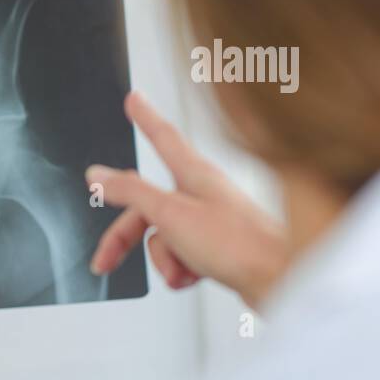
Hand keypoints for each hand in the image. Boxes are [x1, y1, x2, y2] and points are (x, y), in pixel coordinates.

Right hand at [85, 90, 287, 308]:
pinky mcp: (218, 249)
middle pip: (147, 206)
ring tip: (180, 268)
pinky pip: (182, 257)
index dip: (144, 117)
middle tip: (106, 259)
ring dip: (163, 260)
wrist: (280, 280)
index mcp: (193, 175)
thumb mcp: (170, 214)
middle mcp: (201, 194)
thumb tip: (99, 175)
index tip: (134, 100)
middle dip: (126, 238)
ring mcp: (209, 222)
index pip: (162, 137)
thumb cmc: (240, 244)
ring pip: (162, 236)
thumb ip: (130, 192)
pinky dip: (181, 271)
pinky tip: (192, 276)